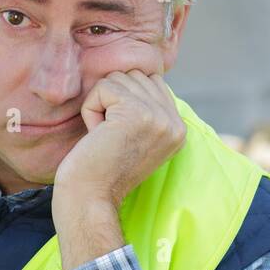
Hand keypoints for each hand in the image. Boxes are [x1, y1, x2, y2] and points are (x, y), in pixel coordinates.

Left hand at [53, 67, 186, 208]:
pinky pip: (103, 88)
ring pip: (118, 79)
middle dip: (112, 101)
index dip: (124, 99)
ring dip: (100, 105)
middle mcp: (174, 122)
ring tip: (104, 136)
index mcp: (178, 129)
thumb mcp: (136, 137)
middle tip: (109, 137)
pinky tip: (96, 135)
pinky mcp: (137, 112)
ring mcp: (158, 116)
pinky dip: (91, 109)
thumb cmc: (102, 171)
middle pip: (135, 75)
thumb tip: (143, 72)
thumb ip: (147, 108)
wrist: (90, 197)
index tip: (118, 135)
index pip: (153, 81)